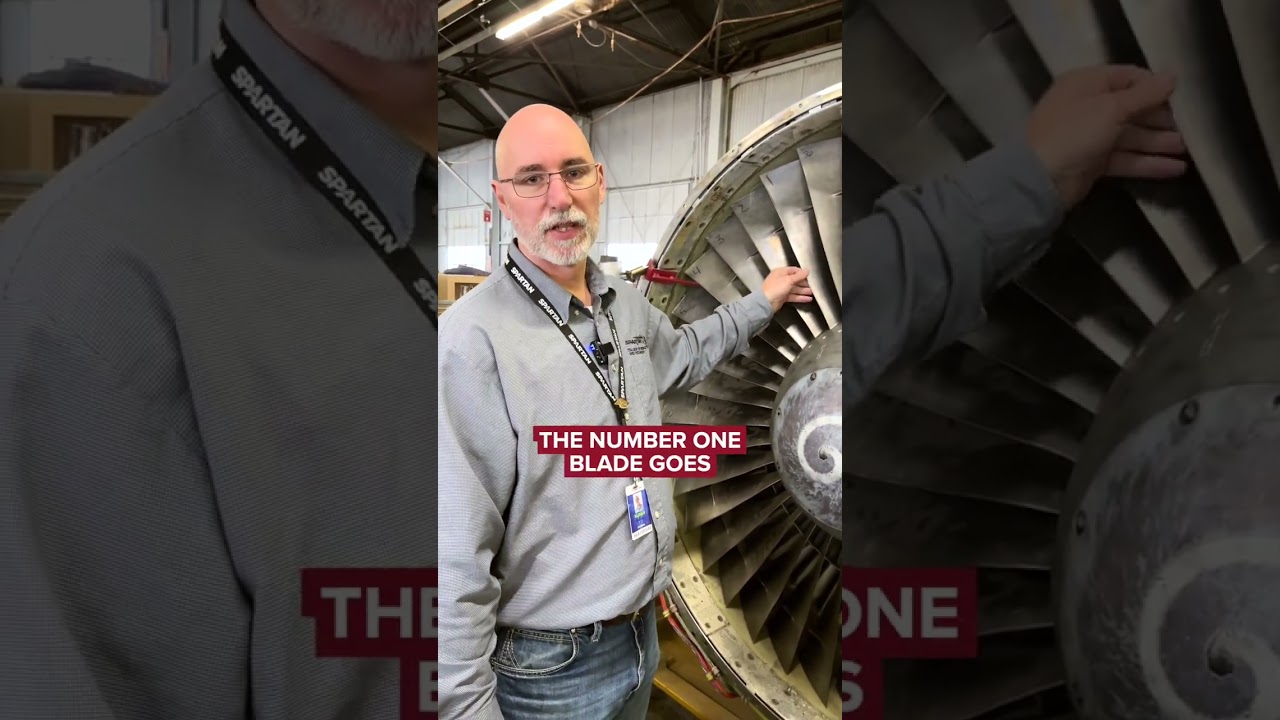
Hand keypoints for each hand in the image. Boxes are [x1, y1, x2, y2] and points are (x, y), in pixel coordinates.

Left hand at [761, 267, 812, 311]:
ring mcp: (782, 289)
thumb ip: (799, 276)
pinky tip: (808, 299)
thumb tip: (807, 270)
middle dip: (804, 283)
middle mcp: (782, 279)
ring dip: (804, 291)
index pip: (794, 270)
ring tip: (813, 293)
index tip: (810, 276)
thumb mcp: (789, 280)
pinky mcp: (783, 297)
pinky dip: (801, 297)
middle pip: (795, 280)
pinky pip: (794, 296)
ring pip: (795, 289)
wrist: (766, 303)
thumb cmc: (776, 288)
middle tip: (813, 285)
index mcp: (781, 272)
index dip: (802, 273)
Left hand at [1026, 65, 1186, 208]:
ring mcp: (1090, 136)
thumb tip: (1172, 77)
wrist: (1040, 180)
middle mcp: (1088, 107)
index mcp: (1087, 84)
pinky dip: (1148, 163)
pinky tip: (1176, 168)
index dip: (1154, 86)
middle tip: (1189, 127)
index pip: (1127, 78)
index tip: (1179, 97)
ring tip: (1187, 149)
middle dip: (1160, 118)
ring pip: (1131, 136)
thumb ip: (1144, 94)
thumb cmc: (1075, 132)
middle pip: (1132, 108)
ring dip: (1159, 142)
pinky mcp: (1093, 163)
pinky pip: (1126, 159)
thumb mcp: (1112, 107)